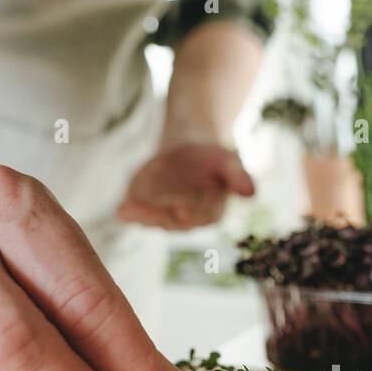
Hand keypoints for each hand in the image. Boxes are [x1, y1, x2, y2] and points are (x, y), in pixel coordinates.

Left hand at [117, 142, 254, 230]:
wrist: (188, 150)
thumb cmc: (212, 159)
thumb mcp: (228, 162)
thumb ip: (238, 177)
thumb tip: (251, 192)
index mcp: (209, 213)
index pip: (199, 215)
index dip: (190, 212)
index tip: (181, 208)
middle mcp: (186, 220)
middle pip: (173, 220)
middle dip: (159, 215)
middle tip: (146, 209)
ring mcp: (164, 215)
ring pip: (153, 219)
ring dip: (141, 216)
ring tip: (128, 210)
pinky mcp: (146, 208)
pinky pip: (137, 214)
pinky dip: (129, 213)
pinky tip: (120, 211)